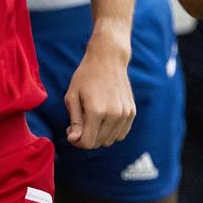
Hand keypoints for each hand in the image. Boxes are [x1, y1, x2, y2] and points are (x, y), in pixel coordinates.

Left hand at [64, 35, 135, 149]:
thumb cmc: (86, 76)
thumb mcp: (72, 96)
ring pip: (110, 141)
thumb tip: (74, 140)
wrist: (108, 59)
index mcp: (96, 111)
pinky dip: (111, 132)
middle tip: (79, 123)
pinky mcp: (131, 112)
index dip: (76, 141)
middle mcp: (113, 115)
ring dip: (99, 136)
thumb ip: (74, 121)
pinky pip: (120, 134)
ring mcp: (125, 114)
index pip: (87, 143)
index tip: (71, 131)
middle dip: (86, 138)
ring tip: (91, 120)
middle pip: (98, 143)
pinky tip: (103, 119)